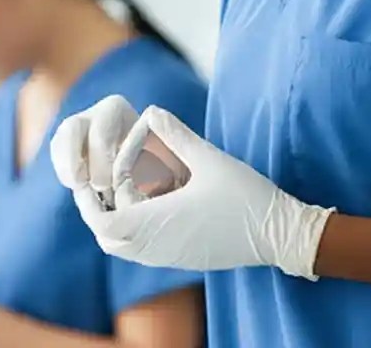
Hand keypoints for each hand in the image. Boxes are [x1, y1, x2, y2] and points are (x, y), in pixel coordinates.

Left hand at [50, 98, 334, 277]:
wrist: (282, 235)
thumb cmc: (247, 197)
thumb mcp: (210, 159)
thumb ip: (177, 135)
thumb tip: (152, 110)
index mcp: (159, 225)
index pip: (103, 225)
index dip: (88, 203)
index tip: (88, 180)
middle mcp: (159, 247)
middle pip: (109, 239)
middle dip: (100, 211)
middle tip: (103, 183)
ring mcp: (171, 258)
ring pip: (127, 247)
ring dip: (119, 221)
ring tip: (126, 189)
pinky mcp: (184, 259)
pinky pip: (146, 250)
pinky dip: (136, 230)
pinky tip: (151, 203)